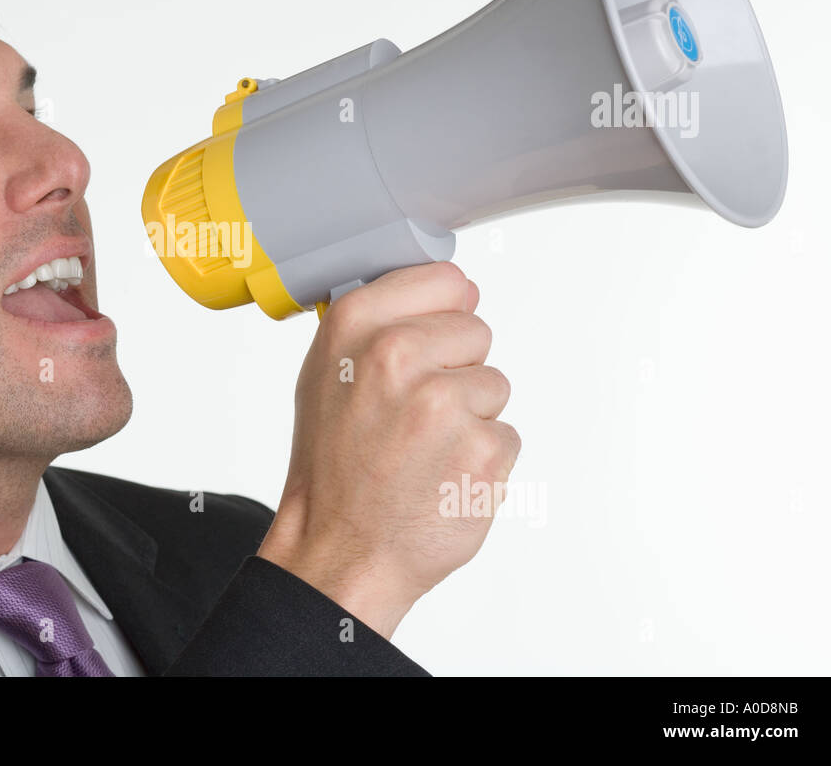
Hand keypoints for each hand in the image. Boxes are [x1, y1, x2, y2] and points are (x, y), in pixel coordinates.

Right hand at [256, 261, 519, 639]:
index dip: (441, 315)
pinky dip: (480, 459)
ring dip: (469, 417)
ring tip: (421, 449)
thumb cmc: (333, 467)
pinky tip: (439, 476)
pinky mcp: (482, 449)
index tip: (425, 344)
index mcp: (355, 326)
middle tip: (411, 414)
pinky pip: (505, 434)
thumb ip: (382, 322)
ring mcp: (443, 403)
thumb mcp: (324, 373)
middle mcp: (397, 355)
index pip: (447, 280)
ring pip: (494, 384)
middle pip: (476, 331)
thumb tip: (454, 289)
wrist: (340, 549)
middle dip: (455, 369)